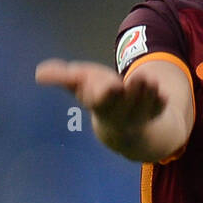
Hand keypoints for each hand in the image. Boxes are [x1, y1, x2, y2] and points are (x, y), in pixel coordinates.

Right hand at [35, 59, 165, 131]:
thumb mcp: (81, 85)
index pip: (99, 100)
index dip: (104, 93)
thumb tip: (39, 73)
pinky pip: (160, 109)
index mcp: (100, 106)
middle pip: (123, 105)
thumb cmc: (100, 99)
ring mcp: (139, 117)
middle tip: (136, 80)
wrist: (124, 130)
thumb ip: (64, 78)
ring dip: (146, 94)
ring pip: (143, 107)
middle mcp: (119, 115)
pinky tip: (164, 94)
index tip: (110, 86)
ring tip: (147, 80)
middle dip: (129, 93)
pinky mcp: (155, 114)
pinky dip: (161, 102)